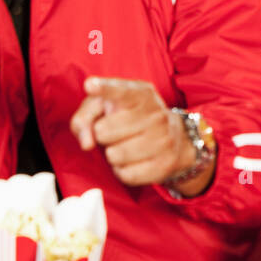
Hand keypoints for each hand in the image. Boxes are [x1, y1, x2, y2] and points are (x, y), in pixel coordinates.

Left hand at [70, 77, 197, 186]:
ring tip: (124, 145)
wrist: (175, 137)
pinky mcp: (164, 164)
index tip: (90, 85)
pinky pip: (126, 174)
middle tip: (114, 131)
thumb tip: (87, 143)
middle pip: (103, 130)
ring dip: (112, 153)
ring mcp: (163, 139)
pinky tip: (132, 161)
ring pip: (114, 155)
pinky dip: (122, 170)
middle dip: (101, 134)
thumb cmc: (129, 118)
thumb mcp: (106, 107)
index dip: (104, 89)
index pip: (120, 91)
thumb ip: (85, 117)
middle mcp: (155, 114)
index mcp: (141, 94)